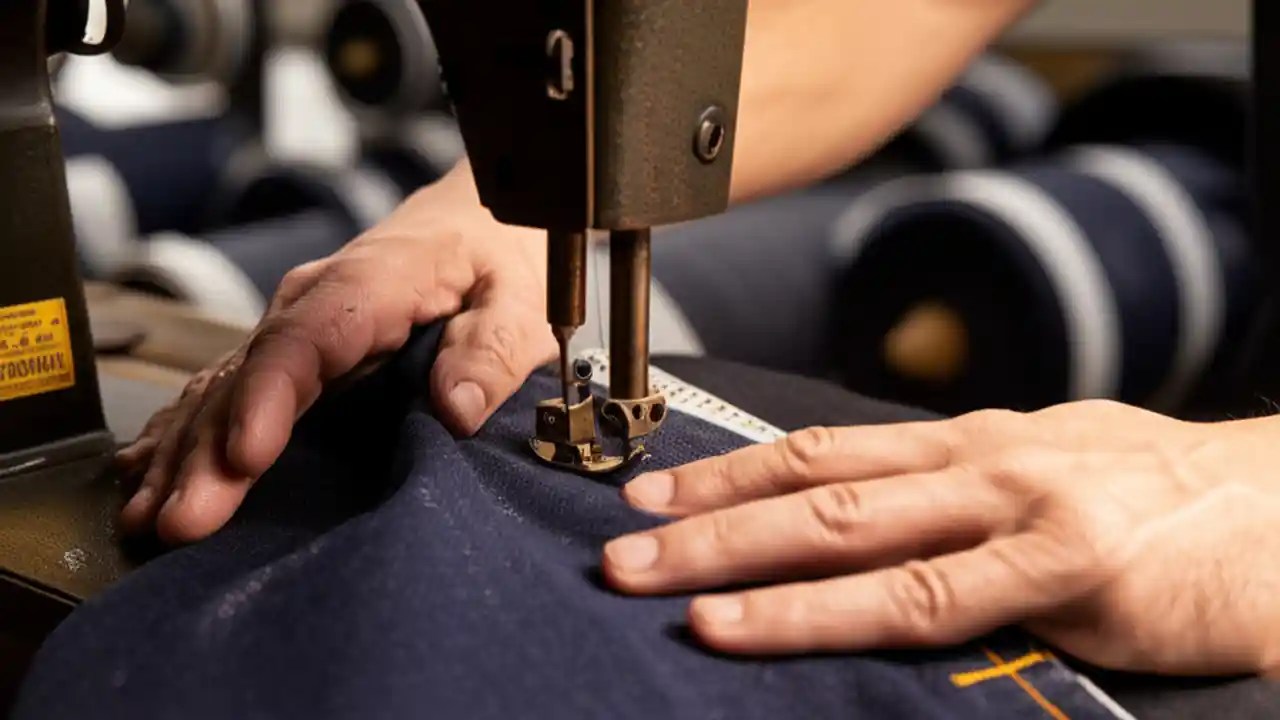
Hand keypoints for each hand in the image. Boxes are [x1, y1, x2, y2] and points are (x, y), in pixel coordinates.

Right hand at [115, 162, 555, 544]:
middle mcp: (316, 301)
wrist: (477, 216)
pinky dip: (185, 434)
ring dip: (184, 452)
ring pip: (224, 386)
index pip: (307, 340)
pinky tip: (150, 479)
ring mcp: (295, 324)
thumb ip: (493, 348)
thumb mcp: (523, 296)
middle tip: (183, 519)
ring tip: (152, 518)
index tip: (245, 454)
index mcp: (374, 282)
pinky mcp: (289, 350)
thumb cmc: (499, 252)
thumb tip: (459, 407)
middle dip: (209, 449)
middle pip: (250, 375)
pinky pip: (225, 390)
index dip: (268, 398)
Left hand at [602, 400, 1279, 676]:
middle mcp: (979, 462)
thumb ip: (961, 497)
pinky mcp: (1064, 572)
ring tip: (653, 583)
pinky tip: (751, 627)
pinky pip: (921, 600)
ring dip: (735, 559)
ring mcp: (1018, 511)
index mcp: (970, 444)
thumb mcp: (1049, 472)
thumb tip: (876, 521)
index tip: (656, 491)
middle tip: (619, 539)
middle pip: (811, 485)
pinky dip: (822, 613)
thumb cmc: (1161, 497)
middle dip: (707, 515)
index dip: (731, 470)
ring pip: (845, 532)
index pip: (824, 451)